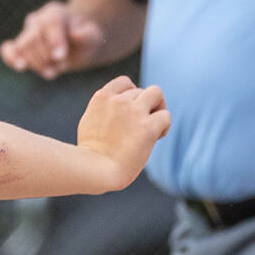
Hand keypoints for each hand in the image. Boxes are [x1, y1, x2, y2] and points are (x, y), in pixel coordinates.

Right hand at [0, 1, 105, 79]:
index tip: (60, 57)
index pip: (50, 23)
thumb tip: (75, 34)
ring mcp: (26, 33)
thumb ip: (87, 35)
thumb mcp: (93, 37)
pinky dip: (11, 57)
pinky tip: (21, 67)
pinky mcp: (18, 47)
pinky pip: (7, 49)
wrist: (75, 47)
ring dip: (37, 64)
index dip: (54, 40)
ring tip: (52, 72)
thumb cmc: (84, 40)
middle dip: (47, 56)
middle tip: (62, 66)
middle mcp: (37, 20)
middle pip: (34, 37)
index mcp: (55, 12)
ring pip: (23, 46)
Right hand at [75, 76, 169, 191]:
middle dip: (143, 105)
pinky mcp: (147, 127)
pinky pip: (165, 116)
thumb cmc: (89, 155)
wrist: (94, 171)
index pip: (124, 83)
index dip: (131, 94)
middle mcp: (118, 101)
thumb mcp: (89, 123)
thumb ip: (103, 110)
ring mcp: (133, 112)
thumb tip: (116, 107)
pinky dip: (164, 126)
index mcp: (101, 98)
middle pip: (141, 91)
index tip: (130, 109)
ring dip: (157, 107)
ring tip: (152, 126)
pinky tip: (156, 137)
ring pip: (156, 94)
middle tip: (140, 125)